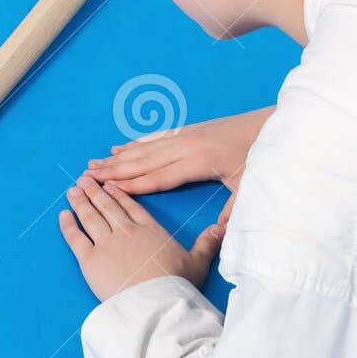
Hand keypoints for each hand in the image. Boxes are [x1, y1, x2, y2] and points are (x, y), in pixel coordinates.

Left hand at [58, 175, 224, 302]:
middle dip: (95, 191)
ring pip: (90, 217)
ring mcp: (106, 244)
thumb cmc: (178, 285)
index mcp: (150, 230)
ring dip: (80, 201)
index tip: (110, 184)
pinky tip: (62, 215)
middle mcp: (126, 232)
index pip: (131, 206)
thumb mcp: (197, 262)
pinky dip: (67, 225)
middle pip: (107, 206)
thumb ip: (207, 243)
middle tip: (84, 179)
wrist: (156, 304)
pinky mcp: (89, 259)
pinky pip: (75, 237)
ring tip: (73, 190)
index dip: (119, 194)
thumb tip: (223, 228)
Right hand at [85, 108, 274, 206]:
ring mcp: (184, 136)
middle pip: (142, 161)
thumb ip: (232, 211)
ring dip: (118, 156)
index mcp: (197, 162)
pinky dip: (135, 143)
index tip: (107, 189)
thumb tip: (218, 234)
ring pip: (143, 148)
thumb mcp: (249, 187)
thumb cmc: (259, 156)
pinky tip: (121, 146)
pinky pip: (154, 138)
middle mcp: (184, 146)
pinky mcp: (187, 130)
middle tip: (88, 175)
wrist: (269, 123)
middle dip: (114, 169)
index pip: (157, 177)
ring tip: (95, 162)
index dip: (131, 185)